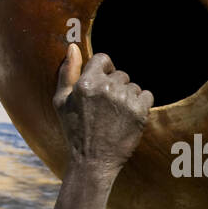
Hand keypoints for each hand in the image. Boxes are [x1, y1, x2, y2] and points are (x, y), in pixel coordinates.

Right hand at [53, 44, 152, 178]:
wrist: (93, 161)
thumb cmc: (74, 131)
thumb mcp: (61, 101)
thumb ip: (67, 72)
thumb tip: (72, 47)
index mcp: (86, 83)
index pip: (104, 59)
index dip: (104, 70)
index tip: (103, 84)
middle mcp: (106, 88)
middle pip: (120, 74)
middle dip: (115, 87)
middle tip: (106, 109)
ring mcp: (124, 99)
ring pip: (133, 86)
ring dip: (128, 98)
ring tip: (116, 116)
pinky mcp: (140, 111)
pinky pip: (146, 95)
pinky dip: (141, 105)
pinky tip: (129, 118)